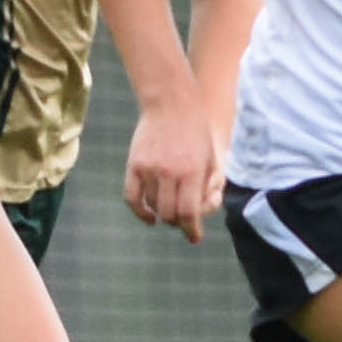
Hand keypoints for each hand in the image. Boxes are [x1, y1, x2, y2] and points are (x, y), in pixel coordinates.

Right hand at [123, 98, 224, 241]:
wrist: (172, 103)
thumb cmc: (196, 133)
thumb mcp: (210, 159)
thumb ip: (206, 187)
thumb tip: (199, 215)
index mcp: (192, 172)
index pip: (189, 213)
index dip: (192, 230)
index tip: (194, 237)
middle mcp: (169, 173)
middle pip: (170, 214)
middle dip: (178, 223)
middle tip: (183, 223)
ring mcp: (150, 169)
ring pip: (152, 206)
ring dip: (161, 213)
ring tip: (169, 212)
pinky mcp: (134, 164)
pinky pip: (132, 197)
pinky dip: (140, 211)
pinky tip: (149, 217)